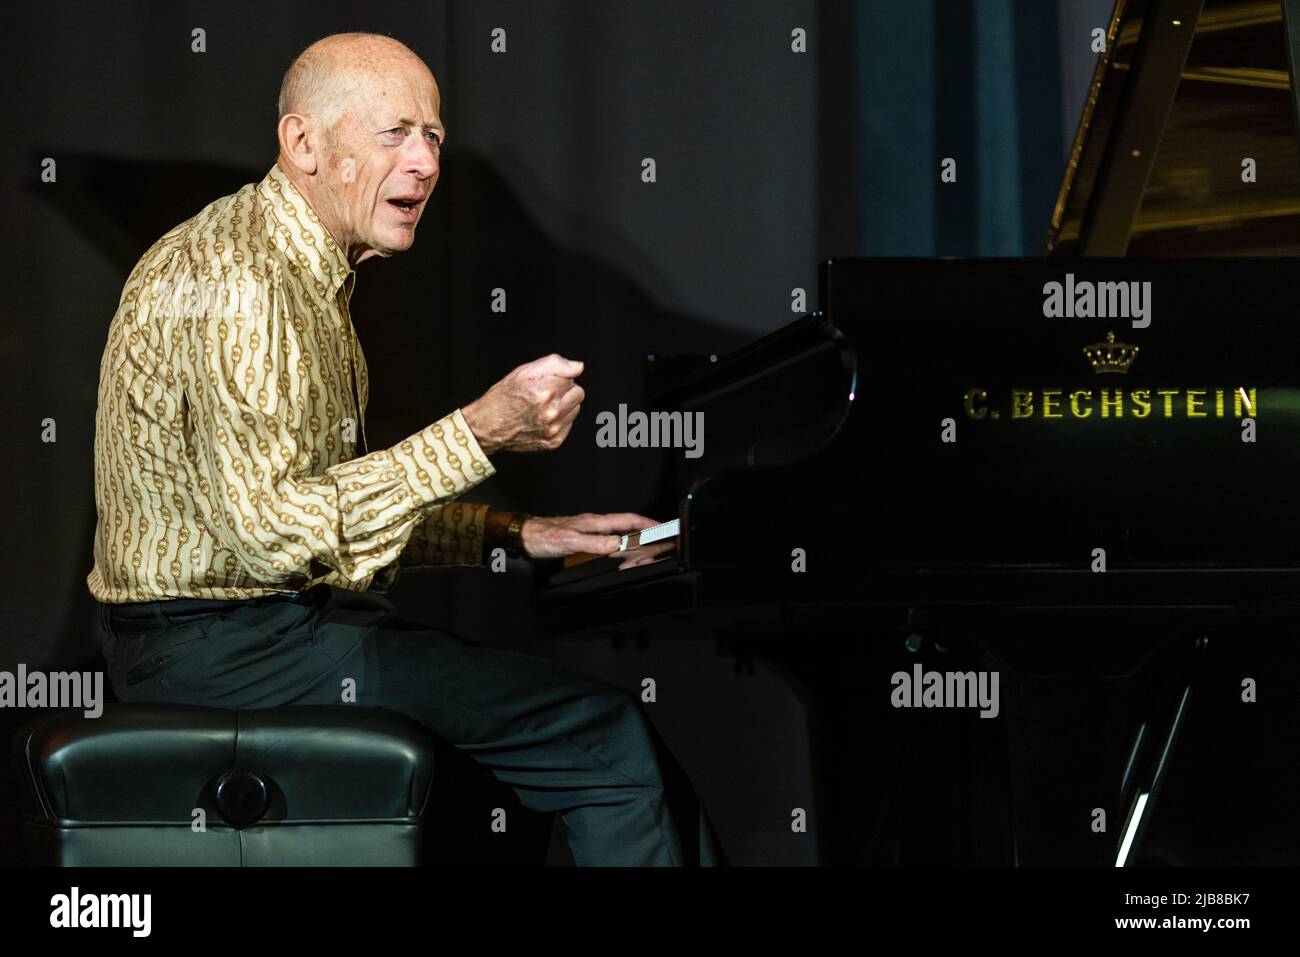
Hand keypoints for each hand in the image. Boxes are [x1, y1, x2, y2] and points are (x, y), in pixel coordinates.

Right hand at [460, 354, 585, 454]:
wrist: (486, 428)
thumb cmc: (502, 397)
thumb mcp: (523, 372)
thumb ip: (554, 365)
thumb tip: (579, 367)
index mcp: (544, 392)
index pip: (571, 377)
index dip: (556, 377)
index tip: (543, 382)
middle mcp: (551, 412)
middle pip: (578, 393)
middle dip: (564, 391)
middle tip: (544, 393)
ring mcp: (553, 429)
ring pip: (575, 408)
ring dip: (564, 405)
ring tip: (542, 407)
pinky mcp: (554, 442)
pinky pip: (568, 424)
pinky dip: (559, 420)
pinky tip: (542, 419)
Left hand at [520, 513, 668, 567]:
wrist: (524, 535)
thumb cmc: (543, 536)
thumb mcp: (571, 541)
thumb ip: (595, 542)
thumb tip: (619, 543)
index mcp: (595, 522)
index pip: (627, 519)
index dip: (646, 523)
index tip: (661, 527)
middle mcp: (594, 524)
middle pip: (626, 525)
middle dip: (644, 532)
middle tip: (657, 541)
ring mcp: (588, 530)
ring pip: (617, 533)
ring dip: (632, 539)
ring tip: (643, 548)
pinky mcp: (582, 537)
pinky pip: (606, 540)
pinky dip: (617, 545)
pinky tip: (617, 551)